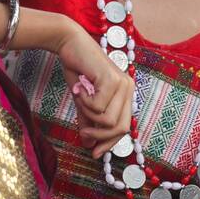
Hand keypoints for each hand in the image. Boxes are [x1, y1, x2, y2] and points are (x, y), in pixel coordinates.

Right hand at [56, 23, 134, 158]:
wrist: (70, 45)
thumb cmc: (78, 71)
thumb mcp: (83, 102)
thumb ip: (89, 121)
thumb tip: (89, 146)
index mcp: (125, 94)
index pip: (124, 127)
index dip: (110, 144)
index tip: (94, 153)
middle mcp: (128, 88)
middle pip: (120, 128)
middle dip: (100, 137)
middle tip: (83, 133)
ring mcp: (122, 83)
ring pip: (108, 120)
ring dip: (89, 116)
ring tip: (80, 100)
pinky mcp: (112, 80)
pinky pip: (97, 107)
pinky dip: (84, 103)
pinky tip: (80, 88)